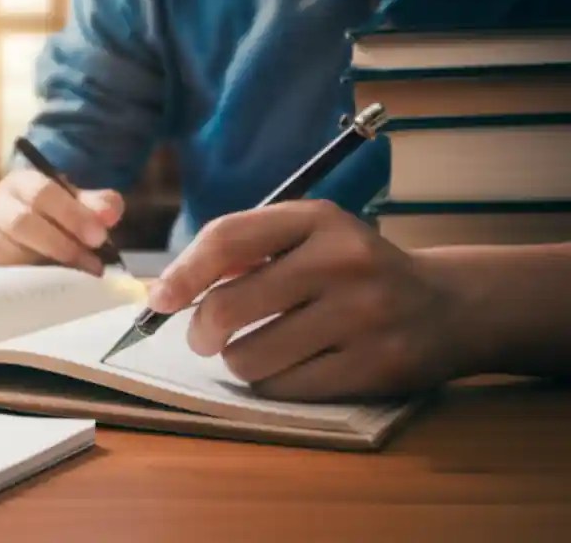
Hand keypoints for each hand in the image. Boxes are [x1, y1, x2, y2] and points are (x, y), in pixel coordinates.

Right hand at [0, 169, 123, 274]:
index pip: (43, 192)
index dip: (73, 215)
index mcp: (21, 183)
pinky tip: (53, 291)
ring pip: (9, 253)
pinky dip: (30, 286)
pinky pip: (2, 278)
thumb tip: (109, 214)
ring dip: (47, 269)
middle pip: (23, 222)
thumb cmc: (50, 217)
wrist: (14, 235)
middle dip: (62, 245)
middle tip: (93, 266)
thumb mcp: (75, 204)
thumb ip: (96, 206)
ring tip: (76, 281)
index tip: (99, 237)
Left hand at [147, 200, 473, 400]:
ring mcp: (362, 316)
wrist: (448, 306)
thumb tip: (171, 288)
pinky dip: (272, 383)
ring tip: (256, 349)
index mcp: (318, 220)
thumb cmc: (354, 269)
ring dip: (238, 360)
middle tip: (204, 336)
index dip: (183, 272)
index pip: (228, 240)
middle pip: (228, 307)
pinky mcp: (374, 366)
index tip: (158, 300)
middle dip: (202, 329)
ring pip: (251, 356)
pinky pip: (285, 388)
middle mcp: (343, 261)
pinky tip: (291, 367)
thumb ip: (247, 249)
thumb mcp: (311, 236)